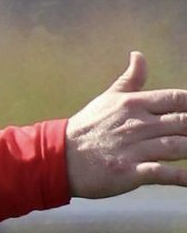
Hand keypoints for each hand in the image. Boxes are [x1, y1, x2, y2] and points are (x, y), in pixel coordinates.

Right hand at [65, 52, 186, 197]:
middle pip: (184, 122)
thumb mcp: (107, 99)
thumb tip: (139, 55)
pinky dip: (182, 177)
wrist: (58, 157)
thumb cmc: (87, 128)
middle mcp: (136, 124)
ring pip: (178, 146)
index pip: (177, 98)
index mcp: (133, 104)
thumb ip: (129, 79)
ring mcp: (133, 149)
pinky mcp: (129, 172)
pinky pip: (163, 173)